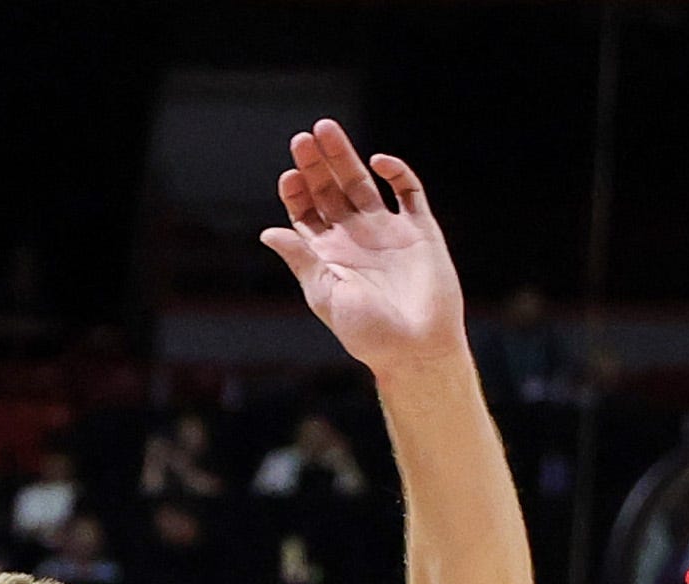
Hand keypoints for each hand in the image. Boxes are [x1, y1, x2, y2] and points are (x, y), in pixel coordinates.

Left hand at [259, 125, 465, 378]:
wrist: (417, 348)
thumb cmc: (367, 332)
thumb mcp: (326, 295)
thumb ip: (303, 260)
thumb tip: (268, 233)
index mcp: (329, 258)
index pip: (306, 216)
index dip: (296, 193)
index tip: (289, 176)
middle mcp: (355, 240)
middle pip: (330, 192)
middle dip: (316, 166)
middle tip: (302, 138)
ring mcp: (387, 232)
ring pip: (362, 183)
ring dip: (345, 157)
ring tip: (326, 129)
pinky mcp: (419, 230)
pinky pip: (408, 191)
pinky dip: (396, 171)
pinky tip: (378, 161)